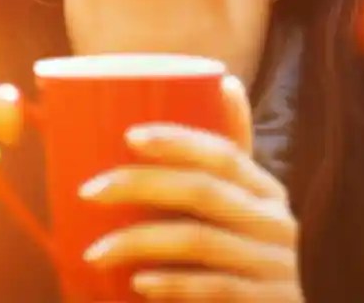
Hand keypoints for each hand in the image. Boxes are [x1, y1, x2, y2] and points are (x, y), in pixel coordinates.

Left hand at [79, 77, 301, 301]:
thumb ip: (231, 159)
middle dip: (140, 185)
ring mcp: (273, 267)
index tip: (129, 136)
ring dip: (139, 243)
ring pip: (199, 242)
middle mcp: (274, 223)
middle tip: (89, 190)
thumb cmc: (257, 255)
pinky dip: (174, 286)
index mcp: (266, 191)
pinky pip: (215, 290)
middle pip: (203, 192)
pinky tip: (140, 285)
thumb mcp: (254, 204)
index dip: (178, 141)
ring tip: (95, 252)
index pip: (224, 154)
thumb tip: (225, 81)